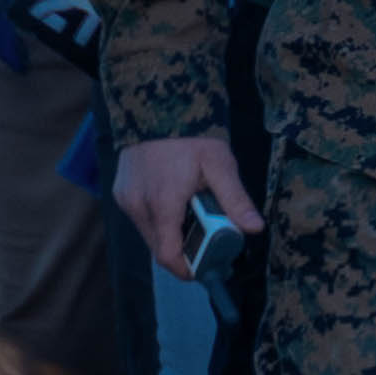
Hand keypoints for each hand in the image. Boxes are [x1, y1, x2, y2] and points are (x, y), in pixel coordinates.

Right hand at [119, 128, 257, 280]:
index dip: (186, 268)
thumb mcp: (220, 165)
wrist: (157, 105)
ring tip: (193, 219)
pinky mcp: (120, 193)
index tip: (205, 269)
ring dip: (170, 235)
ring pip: (149, 234)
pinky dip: (159, 220)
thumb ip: (235, 199)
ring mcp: (126, 200)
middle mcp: (138, 206)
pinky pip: (141, 219)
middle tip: (207, 241)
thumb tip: (255, 229)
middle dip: (183, 251)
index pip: (168, 254)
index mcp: (162, 203)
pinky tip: (176, 205)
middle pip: (159, 247)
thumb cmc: (191, 136)